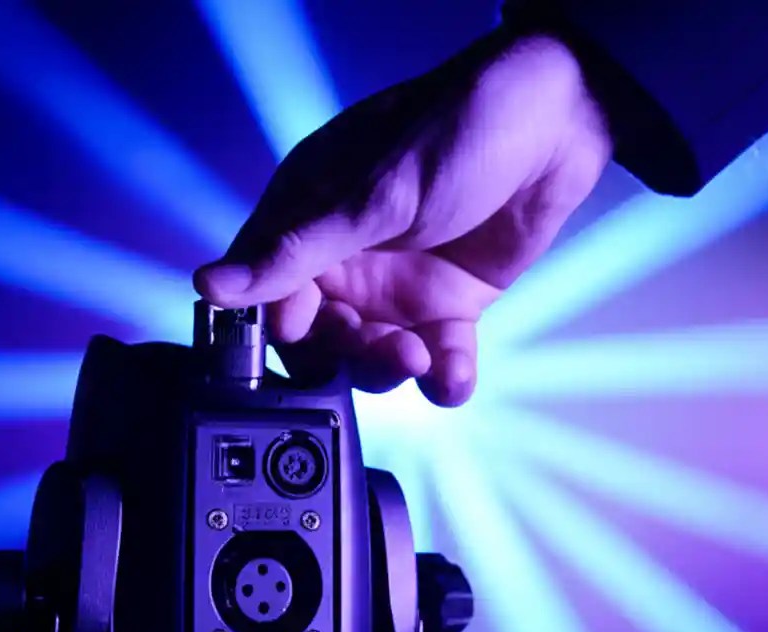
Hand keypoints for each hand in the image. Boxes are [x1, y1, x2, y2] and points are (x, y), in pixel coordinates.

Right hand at [194, 30, 611, 406]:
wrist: (559, 118)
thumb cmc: (456, 130)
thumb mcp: (369, 198)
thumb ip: (293, 253)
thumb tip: (209, 286)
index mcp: (308, 219)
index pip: (268, 294)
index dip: (281, 326)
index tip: (307, 338)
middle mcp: (346, 258)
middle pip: (321, 338)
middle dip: (348, 355)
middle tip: (386, 348)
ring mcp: (398, 284)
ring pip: (374, 356)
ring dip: (392, 369)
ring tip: (421, 353)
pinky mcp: (450, 303)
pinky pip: (437, 357)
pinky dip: (445, 377)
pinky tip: (453, 376)